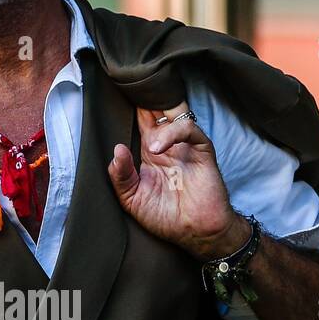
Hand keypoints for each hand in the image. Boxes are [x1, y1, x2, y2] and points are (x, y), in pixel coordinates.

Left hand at [107, 103, 249, 260]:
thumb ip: (121, 177)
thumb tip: (117, 150)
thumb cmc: (165, 218)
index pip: (140, 120)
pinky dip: (173, 133)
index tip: (117, 92)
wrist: (194, 232)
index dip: (131, 106)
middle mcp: (166, 143)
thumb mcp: (132, 200)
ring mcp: (184, 145)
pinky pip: (189, 130)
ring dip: (158, 114)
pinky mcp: (201, 150)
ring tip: (147, 144)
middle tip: (131, 87)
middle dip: (145, 98)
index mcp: (149, 151)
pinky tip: (157, 148)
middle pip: (157, 109)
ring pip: (174, 113)